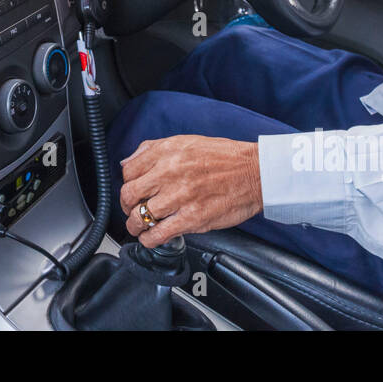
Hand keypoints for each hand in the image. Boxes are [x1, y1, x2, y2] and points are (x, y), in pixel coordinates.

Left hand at [119, 135, 262, 247]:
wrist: (255, 173)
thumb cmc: (225, 157)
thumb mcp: (186, 142)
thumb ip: (153, 149)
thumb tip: (128, 162)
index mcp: (167, 152)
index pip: (128, 170)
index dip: (126, 183)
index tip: (132, 191)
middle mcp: (170, 172)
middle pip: (129, 194)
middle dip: (126, 206)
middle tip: (132, 211)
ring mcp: (180, 196)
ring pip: (140, 216)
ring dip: (135, 225)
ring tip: (139, 227)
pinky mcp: (192, 218)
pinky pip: (159, 234)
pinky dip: (149, 240)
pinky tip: (151, 239)